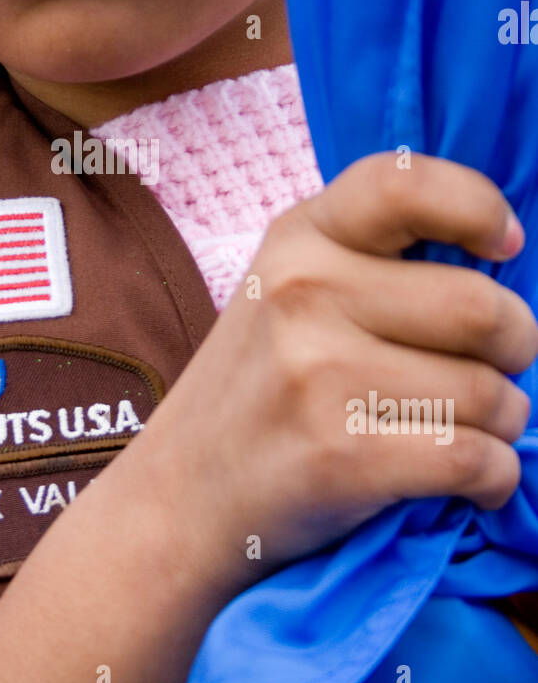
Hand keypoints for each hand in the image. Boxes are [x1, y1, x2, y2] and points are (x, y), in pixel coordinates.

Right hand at [139, 152, 537, 591]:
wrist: (177, 499)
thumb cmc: (256, 392)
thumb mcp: (284, 291)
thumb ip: (369, 259)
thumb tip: (501, 261)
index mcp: (298, 237)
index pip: (406, 183)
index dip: (480, 207)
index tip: (503, 247)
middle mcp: (305, 292)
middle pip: (483, 307)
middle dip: (514, 348)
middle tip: (486, 372)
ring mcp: (320, 373)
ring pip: (491, 393)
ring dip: (502, 424)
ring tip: (456, 432)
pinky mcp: (342, 454)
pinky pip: (478, 460)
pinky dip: (494, 479)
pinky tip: (470, 480)